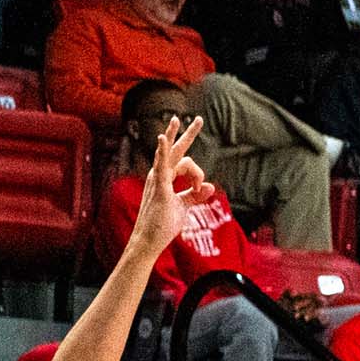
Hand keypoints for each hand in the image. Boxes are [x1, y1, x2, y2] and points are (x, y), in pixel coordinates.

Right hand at [128, 116, 214, 256]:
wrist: (148, 241)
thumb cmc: (162, 225)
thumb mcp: (183, 207)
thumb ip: (195, 195)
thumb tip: (210, 186)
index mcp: (165, 178)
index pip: (186, 164)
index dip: (197, 175)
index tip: (200, 188)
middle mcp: (159, 174)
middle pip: (175, 149)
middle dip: (187, 134)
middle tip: (199, 119)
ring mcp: (156, 180)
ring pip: (168, 154)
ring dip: (173, 136)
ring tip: (178, 119)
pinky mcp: (158, 188)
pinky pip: (160, 167)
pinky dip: (161, 152)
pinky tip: (162, 138)